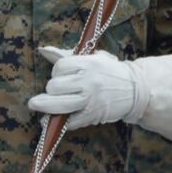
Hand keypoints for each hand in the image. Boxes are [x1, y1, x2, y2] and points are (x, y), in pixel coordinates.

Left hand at [27, 46, 146, 130]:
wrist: (136, 90)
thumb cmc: (108, 72)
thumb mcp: (91, 58)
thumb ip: (66, 55)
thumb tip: (42, 50)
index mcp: (88, 64)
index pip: (59, 67)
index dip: (56, 72)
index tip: (60, 75)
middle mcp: (88, 82)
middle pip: (54, 86)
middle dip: (51, 89)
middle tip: (55, 90)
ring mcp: (90, 100)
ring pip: (58, 105)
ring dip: (45, 106)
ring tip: (35, 104)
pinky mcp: (92, 116)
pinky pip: (69, 121)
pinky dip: (59, 122)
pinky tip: (51, 120)